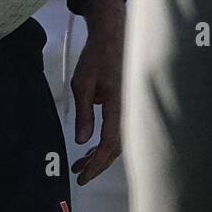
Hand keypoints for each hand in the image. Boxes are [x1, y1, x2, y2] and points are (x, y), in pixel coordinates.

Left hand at [69, 0, 125, 184]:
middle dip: (98, 164)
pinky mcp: (130, 106)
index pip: (110, 144)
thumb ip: (84, 113)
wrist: (114, 36)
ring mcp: (133, 109)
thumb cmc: (97, 57)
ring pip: (120, 141)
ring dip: (102, 154)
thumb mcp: (82, 83)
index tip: (82, 175)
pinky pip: (121, 130)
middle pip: (117, 148)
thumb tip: (82, 141)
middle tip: (78, 173)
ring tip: (81, 162)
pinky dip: (107, 142)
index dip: (97, 163)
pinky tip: (92, 146)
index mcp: (120, 106)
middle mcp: (131, 111)